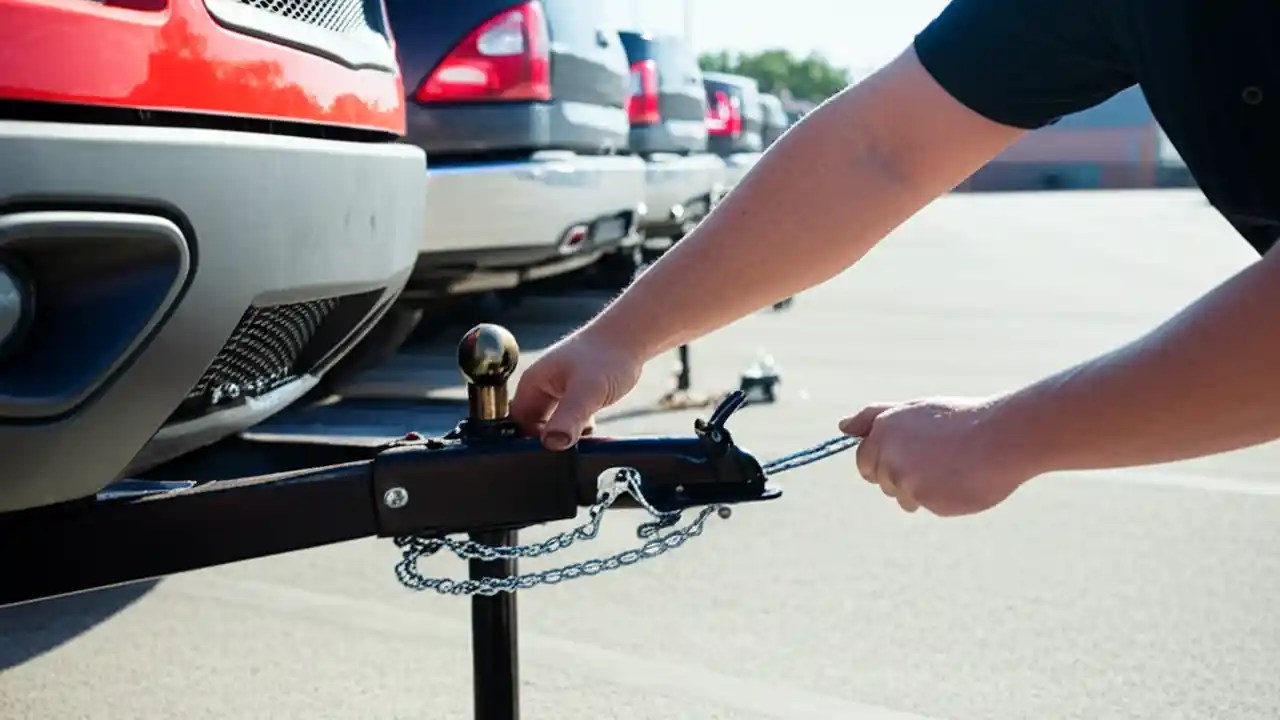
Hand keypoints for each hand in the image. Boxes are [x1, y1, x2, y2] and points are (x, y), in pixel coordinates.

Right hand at [510, 329, 644, 449]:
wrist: (630, 340)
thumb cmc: (607, 356)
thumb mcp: (588, 390)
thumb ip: (569, 417)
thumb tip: (552, 443)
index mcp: (532, 384)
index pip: (515, 423)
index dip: (527, 442)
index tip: (549, 454)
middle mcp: (540, 388)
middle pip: (531, 427)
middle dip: (548, 441)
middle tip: (567, 452)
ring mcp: (556, 393)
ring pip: (552, 426)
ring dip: (565, 436)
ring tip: (581, 437)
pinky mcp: (573, 398)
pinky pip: (567, 422)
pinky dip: (577, 431)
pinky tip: (590, 430)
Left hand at [839, 396, 1040, 516]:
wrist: (1002, 437)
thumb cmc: (959, 419)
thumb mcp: (914, 410)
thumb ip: (874, 418)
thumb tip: (841, 427)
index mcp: (882, 432)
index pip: (865, 462)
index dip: (885, 462)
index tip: (909, 456)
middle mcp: (889, 457)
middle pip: (883, 482)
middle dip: (903, 475)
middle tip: (936, 458)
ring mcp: (906, 481)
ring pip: (904, 498)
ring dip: (923, 489)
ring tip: (952, 467)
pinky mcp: (927, 501)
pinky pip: (928, 507)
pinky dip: (943, 498)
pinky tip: (962, 480)